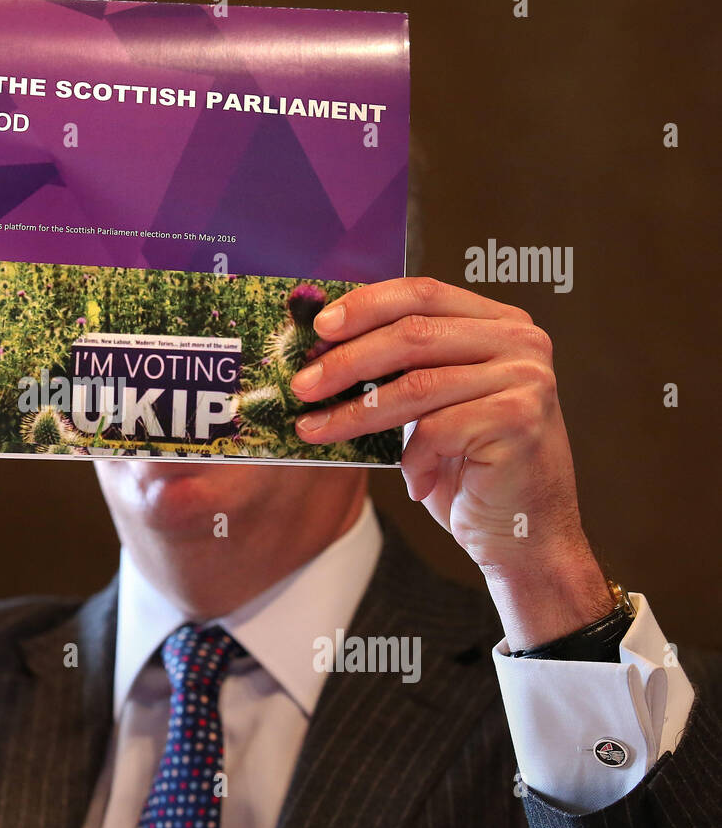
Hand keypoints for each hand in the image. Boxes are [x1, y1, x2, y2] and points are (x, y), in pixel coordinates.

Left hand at [288, 276, 611, 649]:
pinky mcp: (518, 419)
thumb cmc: (469, 469)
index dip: (366, 306)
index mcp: (498, 323)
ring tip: (313, 430)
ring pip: (416, 386)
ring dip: (354, 413)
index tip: (317, 327)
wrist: (524, 534)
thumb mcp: (432, 407)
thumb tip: (320, 354)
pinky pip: (437, 430)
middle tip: (302, 386)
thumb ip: (400, 370)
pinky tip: (413, 482)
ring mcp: (525, 379)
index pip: (423, 293)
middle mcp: (520, 341)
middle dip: (346, 361)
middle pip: (413, 334)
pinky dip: (412, 460)